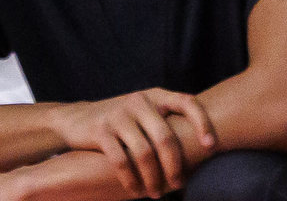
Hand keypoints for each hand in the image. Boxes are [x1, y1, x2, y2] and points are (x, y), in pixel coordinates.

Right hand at [44, 90, 216, 197]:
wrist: (76, 119)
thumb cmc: (122, 122)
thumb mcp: (145, 114)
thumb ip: (168, 123)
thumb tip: (204, 153)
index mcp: (154, 96)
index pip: (186, 102)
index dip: (203, 123)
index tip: (210, 147)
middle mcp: (137, 101)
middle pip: (166, 138)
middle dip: (175, 167)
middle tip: (178, 185)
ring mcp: (117, 114)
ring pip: (144, 153)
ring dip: (153, 179)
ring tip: (156, 194)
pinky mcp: (100, 130)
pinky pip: (121, 160)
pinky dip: (131, 180)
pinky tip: (135, 190)